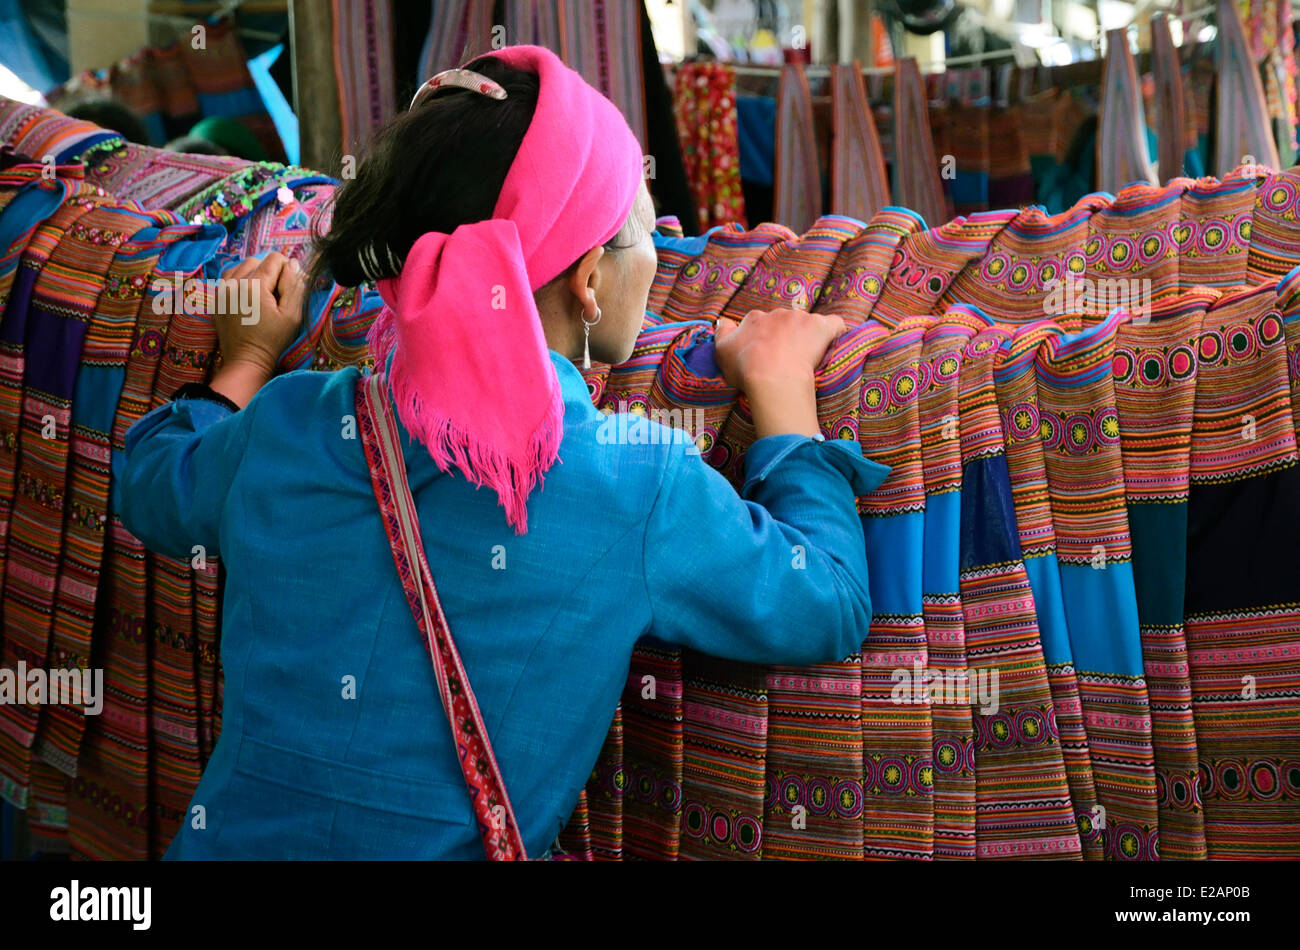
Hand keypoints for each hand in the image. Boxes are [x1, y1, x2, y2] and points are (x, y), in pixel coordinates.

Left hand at [210, 252, 305, 406]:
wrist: (246, 360)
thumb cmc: (272, 340)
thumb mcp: (292, 315)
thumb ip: (294, 286)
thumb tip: (294, 264)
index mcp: (254, 285)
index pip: (275, 259)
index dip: (287, 269)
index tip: (288, 289)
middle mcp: (235, 282)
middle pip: (257, 260)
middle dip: (270, 272)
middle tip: (275, 294)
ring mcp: (222, 289)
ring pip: (241, 266)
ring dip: (254, 274)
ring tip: (261, 294)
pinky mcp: (217, 297)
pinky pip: (229, 276)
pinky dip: (240, 279)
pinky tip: (248, 294)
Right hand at [713, 308, 843, 438]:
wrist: (771, 377)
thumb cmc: (745, 368)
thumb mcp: (721, 351)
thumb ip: (723, 332)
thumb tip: (723, 321)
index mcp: (755, 318)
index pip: (760, 323)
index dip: (763, 339)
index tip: (765, 354)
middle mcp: (777, 313)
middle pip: (784, 322)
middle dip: (785, 336)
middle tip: (784, 359)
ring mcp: (800, 318)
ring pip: (806, 324)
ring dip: (806, 336)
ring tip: (806, 358)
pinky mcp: (821, 326)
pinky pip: (834, 324)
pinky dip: (834, 332)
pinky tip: (832, 342)